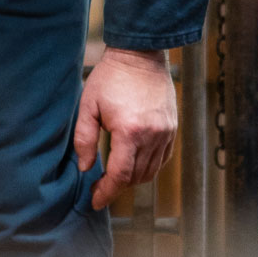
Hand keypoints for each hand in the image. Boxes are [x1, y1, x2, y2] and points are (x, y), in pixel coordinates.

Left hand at [73, 48, 177, 210]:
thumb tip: (85, 168)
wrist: (140, 55)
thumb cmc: (111, 77)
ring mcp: (166, 132)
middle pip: (136, 177)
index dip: (107, 193)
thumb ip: (84, 139)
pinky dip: (149, 167)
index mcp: (129, 132)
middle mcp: (152, 136)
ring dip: (133, 179)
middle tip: (100, 187)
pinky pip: (163, 159)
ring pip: (151, 171)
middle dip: (117, 187)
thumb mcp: (88, 106)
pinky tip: (134, 163)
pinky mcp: (173, 128)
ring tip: (115, 176)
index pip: (120, 176)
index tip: (95, 201)